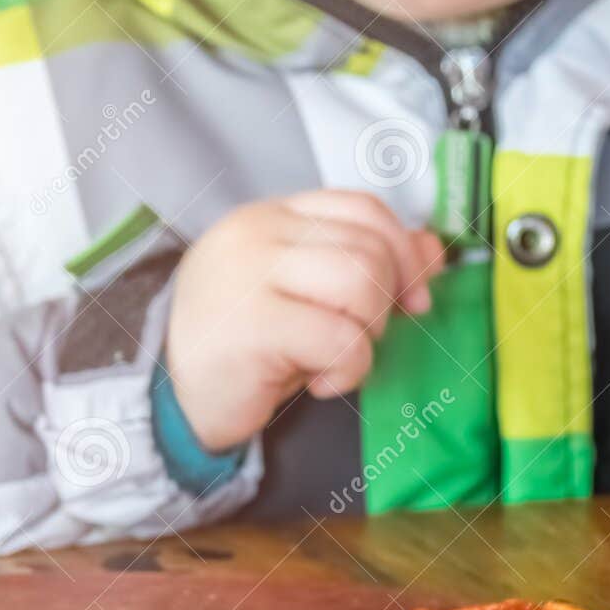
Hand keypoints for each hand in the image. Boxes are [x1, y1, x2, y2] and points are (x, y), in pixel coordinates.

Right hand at [165, 191, 445, 453]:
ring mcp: (250, 272)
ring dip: (368, 333)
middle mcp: (257, 232)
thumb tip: (436, 249)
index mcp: (271, 217)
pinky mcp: (253, 323)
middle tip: (358, 339)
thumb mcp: (308, 298)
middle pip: (369, 246)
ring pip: (361, 283)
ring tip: (335, 357)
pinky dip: (347, 370)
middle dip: (386, 302)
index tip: (414, 297)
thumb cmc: (244, 349)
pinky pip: (341, 339)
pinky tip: (316, 383)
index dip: (404, 250)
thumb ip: (366, 265)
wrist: (173, 401)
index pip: (361, 207)